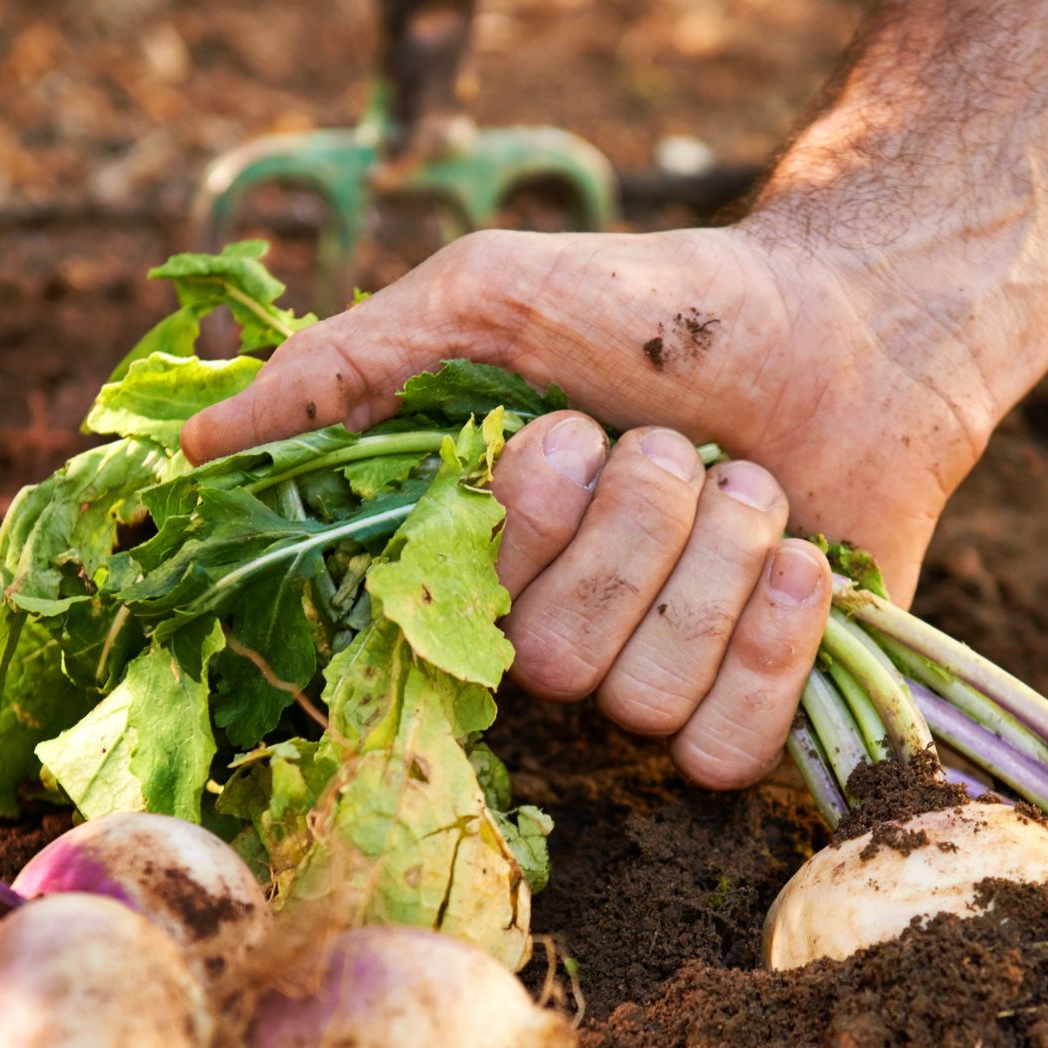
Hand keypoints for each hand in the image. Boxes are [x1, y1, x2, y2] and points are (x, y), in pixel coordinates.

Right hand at [183, 225, 992, 785]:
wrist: (850, 329)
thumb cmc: (661, 308)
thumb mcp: (492, 297)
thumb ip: (354, 367)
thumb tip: (198, 444)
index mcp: (475, 552)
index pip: (438, 614)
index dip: (521, 527)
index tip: (568, 426)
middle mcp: (548, 634)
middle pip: (554, 662)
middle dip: (639, 525)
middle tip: (682, 443)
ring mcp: (645, 685)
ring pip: (646, 700)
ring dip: (717, 563)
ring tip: (753, 482)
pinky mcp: (742, 715)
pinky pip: (722, 750)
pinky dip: (772, 644)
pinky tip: (801, 561)